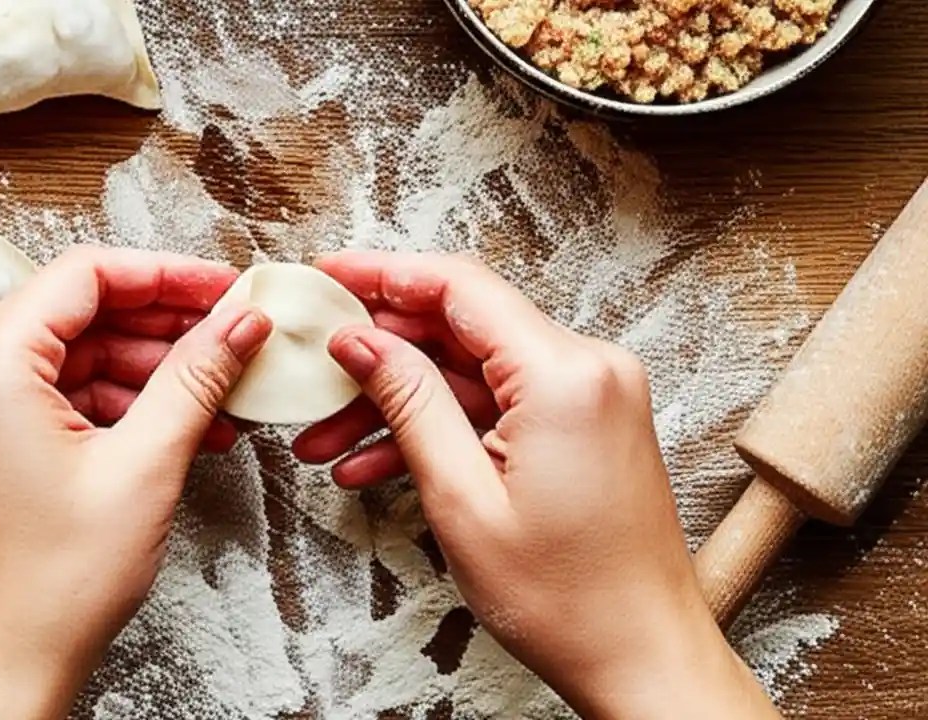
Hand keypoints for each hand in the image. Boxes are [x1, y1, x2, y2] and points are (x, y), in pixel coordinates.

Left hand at [0, 247, 271, 719]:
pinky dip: (107, 406)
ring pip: (64, 359)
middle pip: (74, 314)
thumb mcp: (145, 467)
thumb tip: (241, 321)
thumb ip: (196, 377)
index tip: (225, 290)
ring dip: (141, 372)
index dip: (167, 276)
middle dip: (160, 327)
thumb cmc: (53, 588)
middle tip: (231, 340)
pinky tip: (169, 428)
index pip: (85, 275)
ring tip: (213, 399)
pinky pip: (45, 399)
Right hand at [293, 252, 777, 719]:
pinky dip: (440, 425)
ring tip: (327, 439)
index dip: (382, 273)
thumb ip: (409, 402)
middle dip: (378, 350)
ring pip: (469, 370)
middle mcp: (587, 368)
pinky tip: (375, 462)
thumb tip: (359, 339)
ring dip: (398, 399)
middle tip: (315, 371)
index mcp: (564, 375)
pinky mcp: (582, 424)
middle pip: (460, 324)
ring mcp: (588, 396)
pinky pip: (496, 404)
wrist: (642, 658)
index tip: (326, 275)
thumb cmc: (568, 599)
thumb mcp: (462, 498)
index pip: (458, 286)